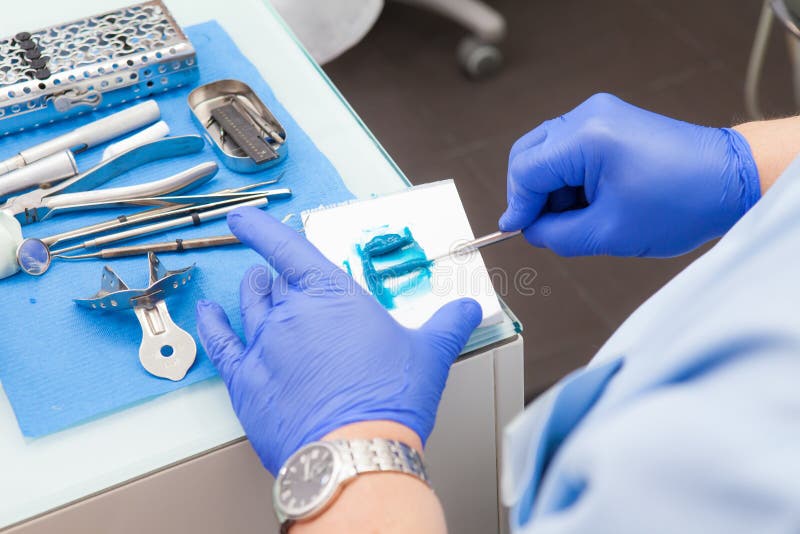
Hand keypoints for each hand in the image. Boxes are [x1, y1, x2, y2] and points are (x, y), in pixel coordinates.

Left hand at [195, 207, 482, 474]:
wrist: (355, 450)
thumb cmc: (389, 400)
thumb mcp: (429, 354)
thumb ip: (448, 325)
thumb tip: (467, 311)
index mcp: (332, 295)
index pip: (288, 248)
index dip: (261, 228)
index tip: (244, 218)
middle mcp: (292, 312)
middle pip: (274, 283)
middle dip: (276, 278)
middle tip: (280, 278)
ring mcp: (264, 344)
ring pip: (249, 306)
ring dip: (252, 294)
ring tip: (254, 287)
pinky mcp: (246, 379)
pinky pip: (220, 342)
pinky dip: (211, 324)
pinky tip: (208, 314)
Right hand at [499, 93, 760, 256]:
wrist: (730, 180)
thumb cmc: (682, 203)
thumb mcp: (608, 233)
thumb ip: (556, 234)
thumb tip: (531, 230)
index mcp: (586, 137)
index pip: (526, 171)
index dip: (519, 206)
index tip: (519, 232)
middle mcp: (589, 116)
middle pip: (528, 154)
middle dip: (530, 194)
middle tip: (543, 227)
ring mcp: (600, 114)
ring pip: (546, 153)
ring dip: (551, 188)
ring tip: (576, 217)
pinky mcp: (610, 122)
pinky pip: (569, 150)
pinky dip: (569, 178)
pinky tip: (588, 202)